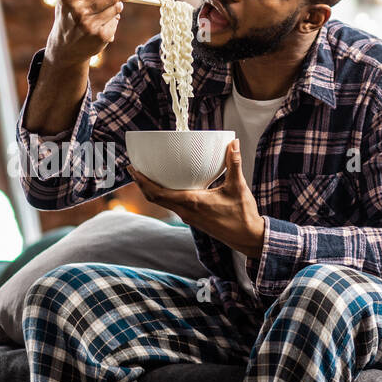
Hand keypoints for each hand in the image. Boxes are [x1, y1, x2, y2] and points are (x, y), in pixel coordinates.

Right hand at [45, 0, 135, 67]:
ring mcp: (90, 24)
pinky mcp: (100, 36)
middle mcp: (78, 10)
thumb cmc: (70, 16)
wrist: (65, 46)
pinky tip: (102, 25)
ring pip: (116, 8)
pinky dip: (112, 20)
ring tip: (110, 9)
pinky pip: (114, 22)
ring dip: (117, 7)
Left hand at [129, 139, 266, 260]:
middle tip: (135, 169)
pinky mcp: (194, 220)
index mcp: (192, 202)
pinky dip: (165, 196)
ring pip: (163, 203)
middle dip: (142, 183)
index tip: (133, 169)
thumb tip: (234, 144)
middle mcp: (186, 212)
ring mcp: (189, 217)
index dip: (142, 181)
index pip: (158, 193)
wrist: (248, 238)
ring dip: (152, 190)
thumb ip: (234, 164)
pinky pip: (173, 206)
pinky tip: (170, 188)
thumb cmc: (242, 215)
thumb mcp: (238, 187)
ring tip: (148, 176)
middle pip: (155, 198)